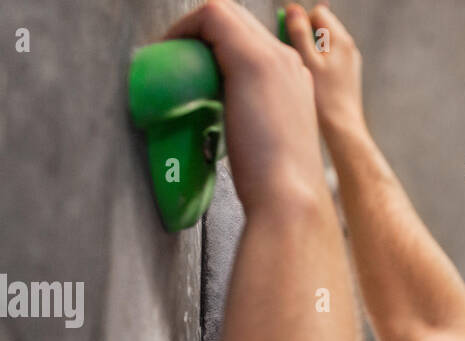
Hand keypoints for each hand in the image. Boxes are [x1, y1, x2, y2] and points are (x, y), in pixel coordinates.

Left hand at [163, 0, 327, 213]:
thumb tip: (227, 131)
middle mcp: (288, 62)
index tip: (194, 73)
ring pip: (224, 14)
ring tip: (170, 59)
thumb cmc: (277, 188)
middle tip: (176, 61)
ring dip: (191, 32)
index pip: (253, 43)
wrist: (291, 198)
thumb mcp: (268, 148)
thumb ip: (254, 127)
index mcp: (295, 82)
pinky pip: (210, 18)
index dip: (217, 48)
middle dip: (201, 34)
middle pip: (238, 21)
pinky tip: (169, 55)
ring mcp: (273, 57)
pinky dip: (184, 30)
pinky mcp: (250, 60)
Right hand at [282, 3, 365, 138]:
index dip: (301, 22)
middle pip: (321, 27)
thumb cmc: (325, 98)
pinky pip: (329, 61)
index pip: (317, 12)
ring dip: (310, 52)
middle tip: (296, 57)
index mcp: (340, 40)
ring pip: (324, 45)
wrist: (343, 127)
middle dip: (305, 37)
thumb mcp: (306, 61)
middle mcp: (348, 47)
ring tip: (303, 71)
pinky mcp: (346, 75)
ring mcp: (349, 62)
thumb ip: (299, 32)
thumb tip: (293, 10)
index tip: (291, 38)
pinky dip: (318, 65)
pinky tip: (312, 81)